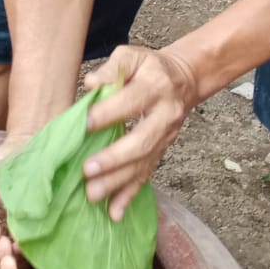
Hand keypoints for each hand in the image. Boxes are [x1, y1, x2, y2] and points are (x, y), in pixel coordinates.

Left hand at [80, 45, 199, 219]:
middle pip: (141, 141)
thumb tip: (92, 84)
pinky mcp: (163, 152)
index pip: (131, 102)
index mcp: (156, 87)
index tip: (85, 124)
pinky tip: (115, 212)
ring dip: (118, 183)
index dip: (108, 113)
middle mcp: (165, 116)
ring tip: (93, 195)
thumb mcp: (133, 55)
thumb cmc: (150, 67)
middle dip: (114, 158)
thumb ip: (113, 67)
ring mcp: (166, 138)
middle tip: (88, 170)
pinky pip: (147, 176)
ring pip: (143, 164)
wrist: (184, 80)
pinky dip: (131, 196)